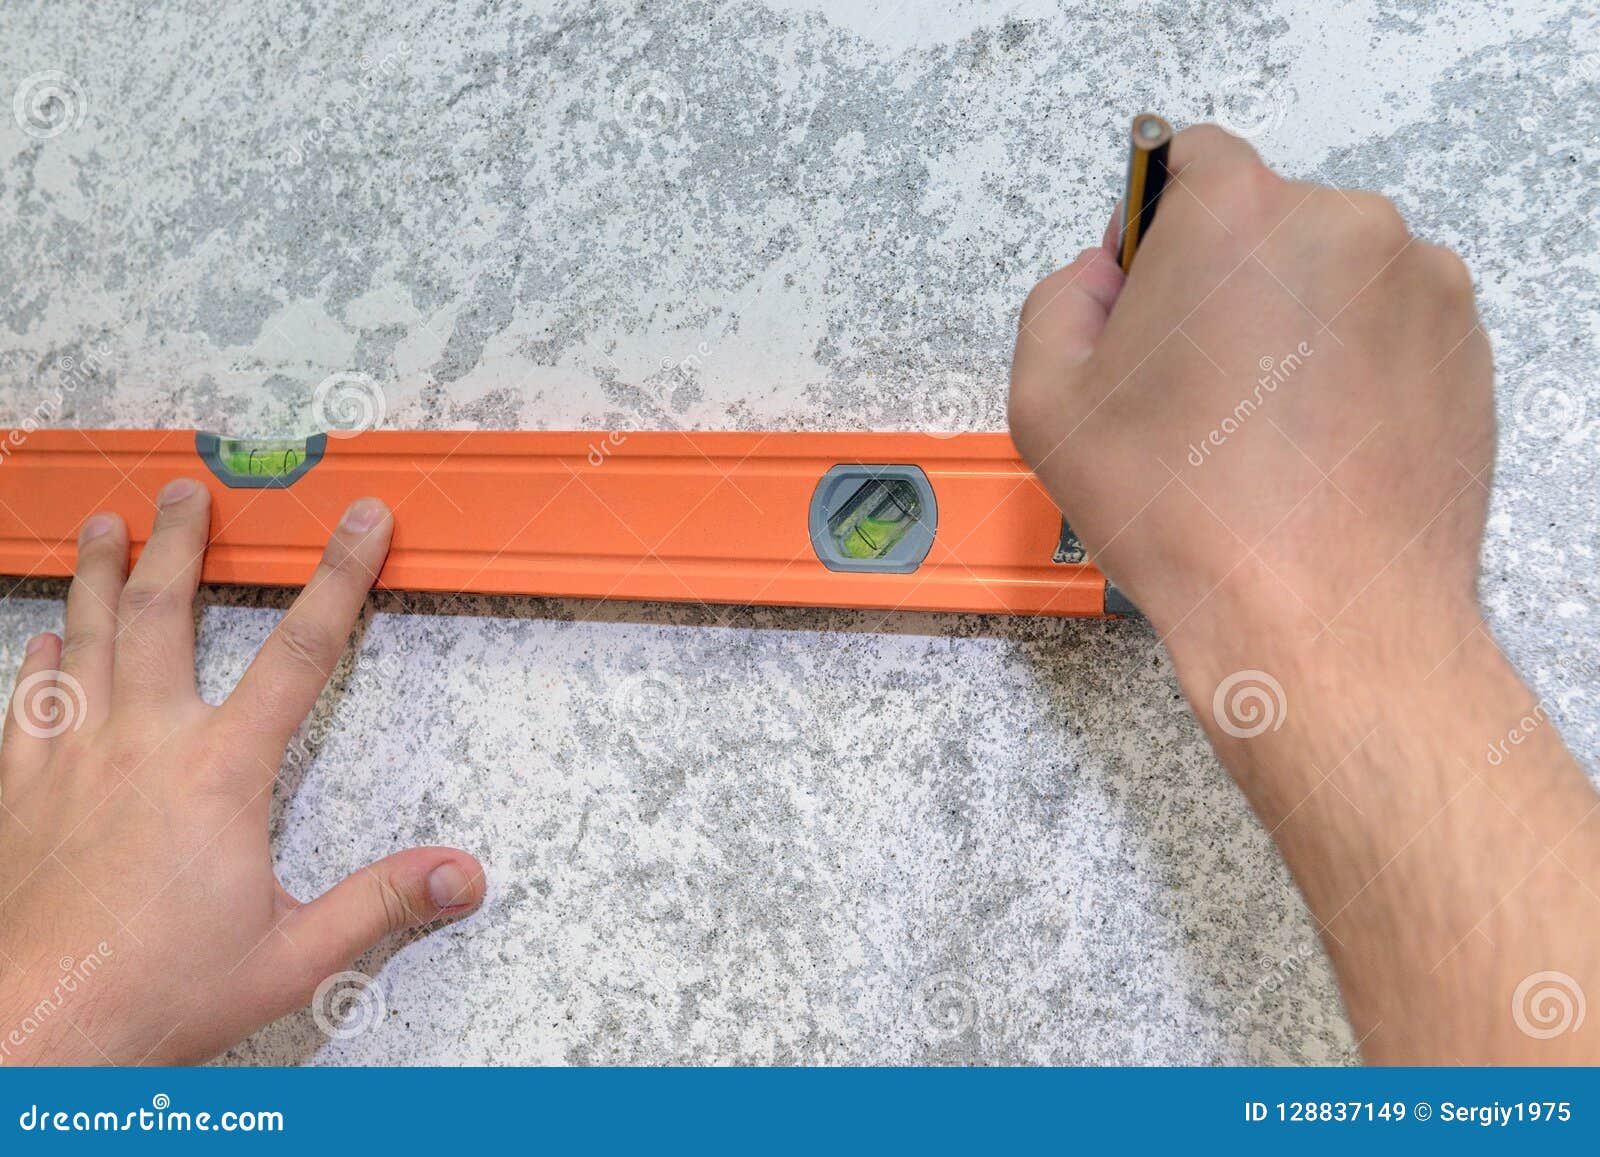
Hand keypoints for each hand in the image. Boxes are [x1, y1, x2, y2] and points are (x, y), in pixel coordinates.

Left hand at [0, 480, 484, 1064]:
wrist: (32, 1032)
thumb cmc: (157, 992)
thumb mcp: (293, 956)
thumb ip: (382, 903)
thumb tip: (465, 874)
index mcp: (219, 774)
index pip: (300, 653)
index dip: (340, 578)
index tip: (361, 521)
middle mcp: (142, 747)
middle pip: (163, 615)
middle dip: (180, 544)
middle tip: (188, 492)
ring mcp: (71, 763)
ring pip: (84, 640)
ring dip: (99, 576)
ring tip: (106, 527)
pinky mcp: (20, 795)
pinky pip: (27, 705)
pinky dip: (38, 663)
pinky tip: (41, 640)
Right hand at [1008, 125, 1599, 1064]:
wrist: (1323, 615)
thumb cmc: (1183, 514)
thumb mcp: (1046, 406)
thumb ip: (1058, 304)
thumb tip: (1104, 278)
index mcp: (1235, 218)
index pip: (1190, 160)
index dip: (1156, 229)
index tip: (1149, 302)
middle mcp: (1342, 225)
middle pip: (1263, 224)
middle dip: (1223, 285)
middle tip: (1193, 388)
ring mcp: (1419, 284)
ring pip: (1327, 278)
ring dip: (1290, 325)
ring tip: (1260, 432)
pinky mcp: (1463, 346)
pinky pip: (1385, 327)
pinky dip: (1349, 366)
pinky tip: (1316, 447)